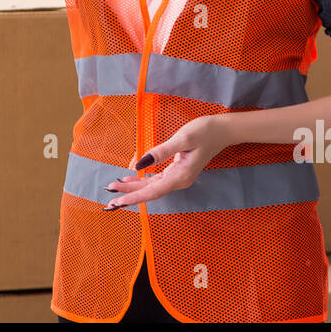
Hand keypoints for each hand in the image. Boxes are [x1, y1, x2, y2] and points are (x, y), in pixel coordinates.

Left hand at [103, 115, 230, 208]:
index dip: (134, 197)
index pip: (153, 191)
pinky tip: (131, 178)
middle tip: (108, 198)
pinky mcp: (177, 171)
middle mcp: (179, 180)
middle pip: (150, 191)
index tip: (117, 201)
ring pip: (152, 186)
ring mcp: (179, 177)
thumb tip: (140, 164)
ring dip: (134, 187)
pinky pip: (157, 180)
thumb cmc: (204, 132)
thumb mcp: (182, 138)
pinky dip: (143, 180)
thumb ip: (160, 152)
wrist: (221, 130)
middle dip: (129, 194)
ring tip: (115, 186)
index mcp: (181, 176)